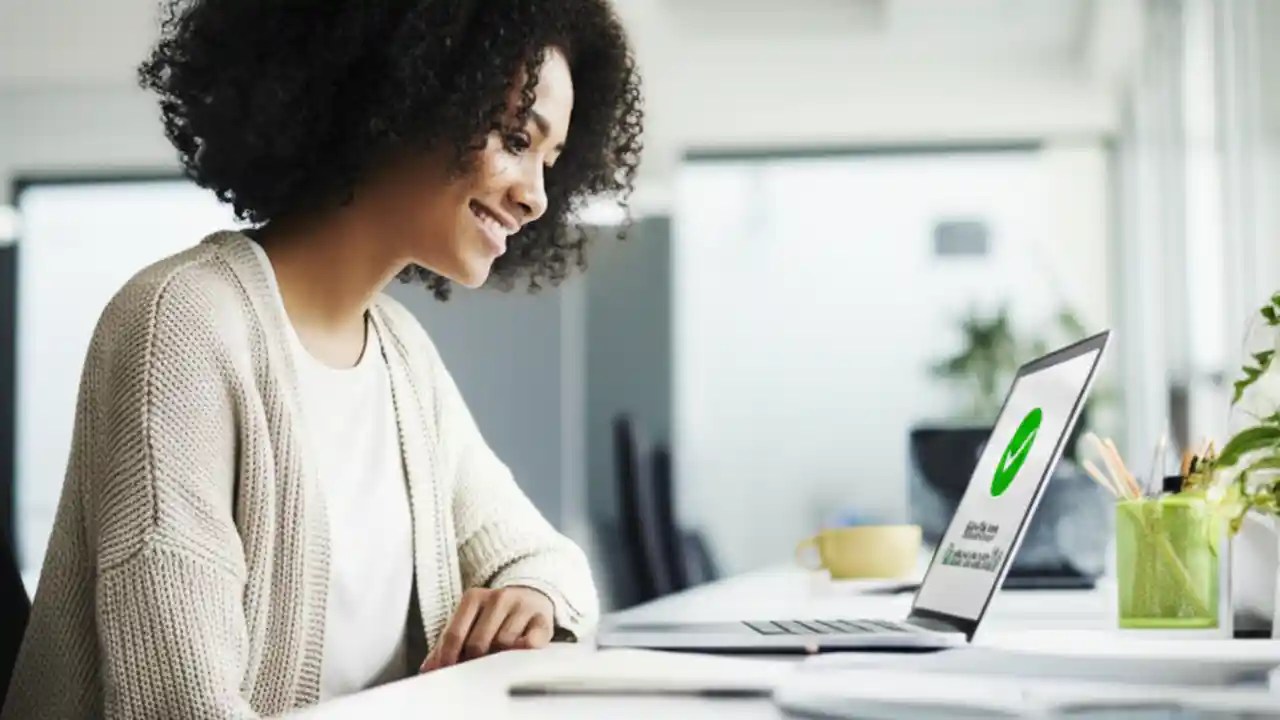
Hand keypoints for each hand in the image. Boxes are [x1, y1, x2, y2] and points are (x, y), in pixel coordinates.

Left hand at [420, 586, 554, 671]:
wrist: (531, 597)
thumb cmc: (495, 616)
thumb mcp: (470, 621)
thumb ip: (447, 643)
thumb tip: (428, 667)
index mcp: (474, 597)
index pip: (454, 633)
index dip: (448, 658)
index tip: (446, 672)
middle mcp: (498, 597)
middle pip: (478, 643)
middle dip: (473, 661)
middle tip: (474, 670)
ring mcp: (522, 606)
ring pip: (503, 644)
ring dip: (498, 659)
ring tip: (496, 662)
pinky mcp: (542, 619)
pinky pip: (532, 640)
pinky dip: (525, 649)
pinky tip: (520, 652)